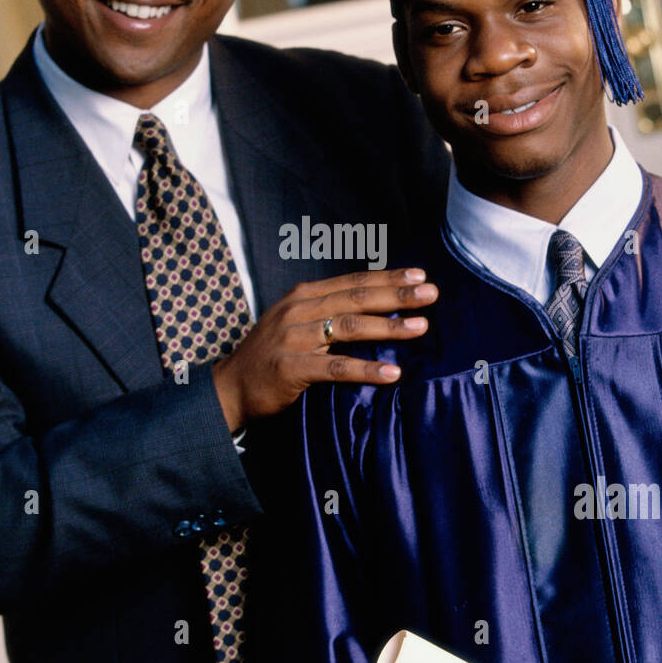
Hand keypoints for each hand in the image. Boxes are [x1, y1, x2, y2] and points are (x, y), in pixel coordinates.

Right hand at [212, 267, 437, 430]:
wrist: (230, 387)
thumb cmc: (270, 356)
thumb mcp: (295, 322)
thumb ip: (328, 312)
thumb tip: (375, 306)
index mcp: (303, 295)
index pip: (353, 281)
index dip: (387, 277)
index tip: (419, 276)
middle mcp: (299, 310)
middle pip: (357, 298)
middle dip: (397, 295)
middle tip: (431, 293)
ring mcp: (294, 338)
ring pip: (350, 327)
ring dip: (390, 327)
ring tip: (421, 327)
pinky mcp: (292, 367)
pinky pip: (336, 368)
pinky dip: (367, 369)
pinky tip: (392, 373)